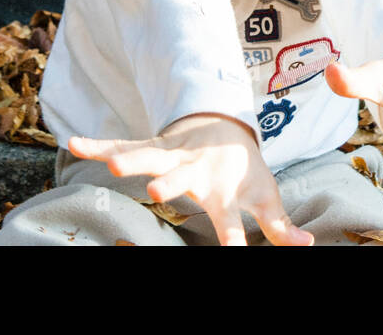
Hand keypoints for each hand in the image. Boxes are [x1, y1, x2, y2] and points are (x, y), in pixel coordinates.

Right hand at [67, 113, 314, 245]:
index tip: (234, 256)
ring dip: (130, 158)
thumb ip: (281, 225)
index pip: (229, 220)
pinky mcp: (154, 146)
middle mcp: (196, 170)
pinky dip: (99, 145)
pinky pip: (123, 144)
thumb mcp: (266, 196)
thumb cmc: (245, 171)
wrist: (227, 126)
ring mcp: (173, 155)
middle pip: (181, 177)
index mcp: (225, 188)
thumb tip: (308, 248)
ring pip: (150, 156)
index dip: (233, 239)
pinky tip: (74, 143)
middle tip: (155, 189)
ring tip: (111, 164)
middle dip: (169, 183)